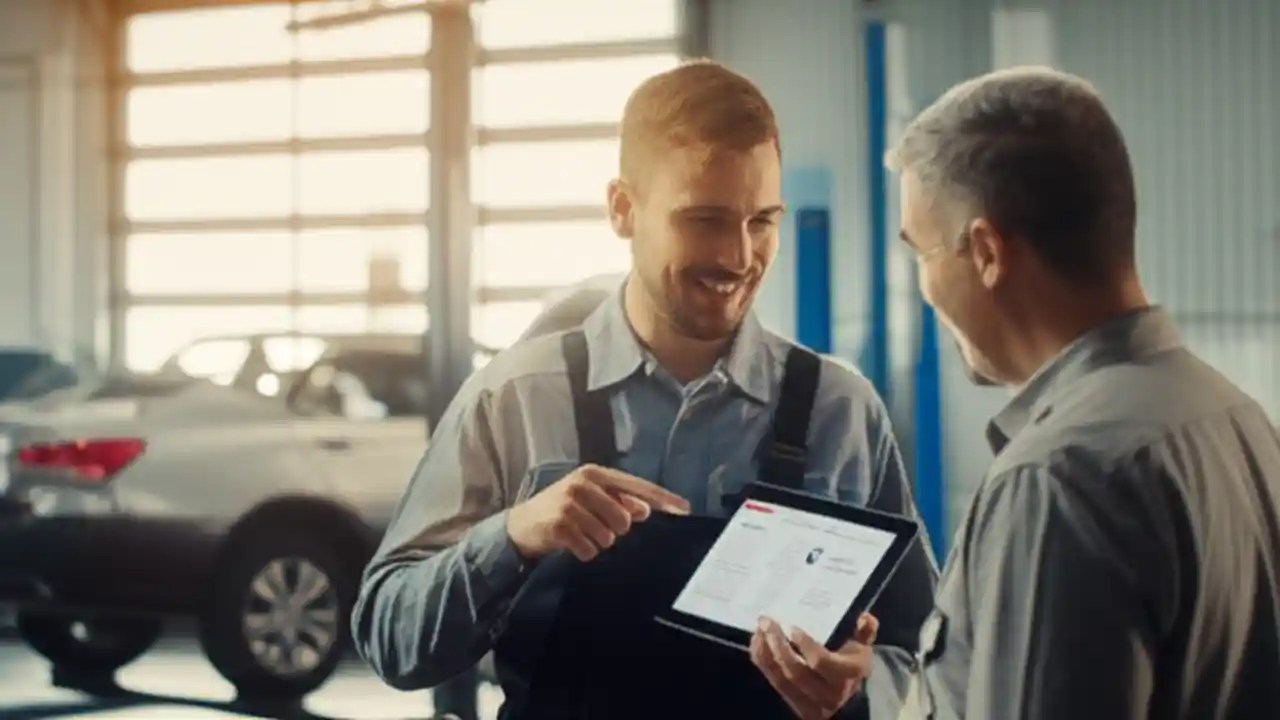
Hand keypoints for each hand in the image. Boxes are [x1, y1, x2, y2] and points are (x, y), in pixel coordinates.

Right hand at [506, 463, 689, 561]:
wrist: (521, 526)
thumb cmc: (563, 511)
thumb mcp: (590, 500)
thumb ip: (618, 502)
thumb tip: (644, 512)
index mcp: (595, 474)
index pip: (636, 486)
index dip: (662, 499)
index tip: (685, 510)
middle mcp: (583, 484)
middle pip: (624, 519)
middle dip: (614, 530)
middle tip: (594, 528)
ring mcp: (570, 503)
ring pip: (608, 536)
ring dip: (597, 542)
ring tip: (580, 535)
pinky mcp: (560, 525)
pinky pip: (589, 549)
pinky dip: (584, 552)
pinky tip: (571, 544)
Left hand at [750, 614, 878, 719]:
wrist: (847, 703)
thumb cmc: (851, 668)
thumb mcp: (862, 650)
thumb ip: (864, 633)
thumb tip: (866, 617)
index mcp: (845, 676)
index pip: (821, 662)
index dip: (805, 645)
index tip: (792, 627)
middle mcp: (827, 693)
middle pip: (796, 672)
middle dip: (778, 646)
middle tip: (767, 621)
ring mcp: (808, 702)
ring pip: (781, 679)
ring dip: (766, 652)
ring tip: (759, 629)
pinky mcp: (792, 703)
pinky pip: (773, 682)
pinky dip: (762, 662)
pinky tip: (757, 642)